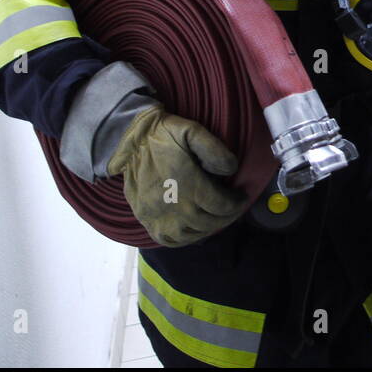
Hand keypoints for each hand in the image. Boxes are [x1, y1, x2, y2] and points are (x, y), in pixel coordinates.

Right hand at [108, 105, 246, 246]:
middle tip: (232, 208)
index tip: (241, 197)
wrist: (130, 140)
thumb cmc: (164, 134)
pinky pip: (168, 240)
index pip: (221, 205)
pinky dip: (184, 239)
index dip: (236, 203)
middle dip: (226, 217)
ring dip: (207, 228)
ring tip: (215, 217)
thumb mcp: (192, 131)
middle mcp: (174, 205)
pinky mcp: (145, 219)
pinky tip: (192, 229)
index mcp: (188, 184)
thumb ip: (214, 150)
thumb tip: (231, 170)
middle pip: (209, 222)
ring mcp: (157, 215)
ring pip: (191, 234)